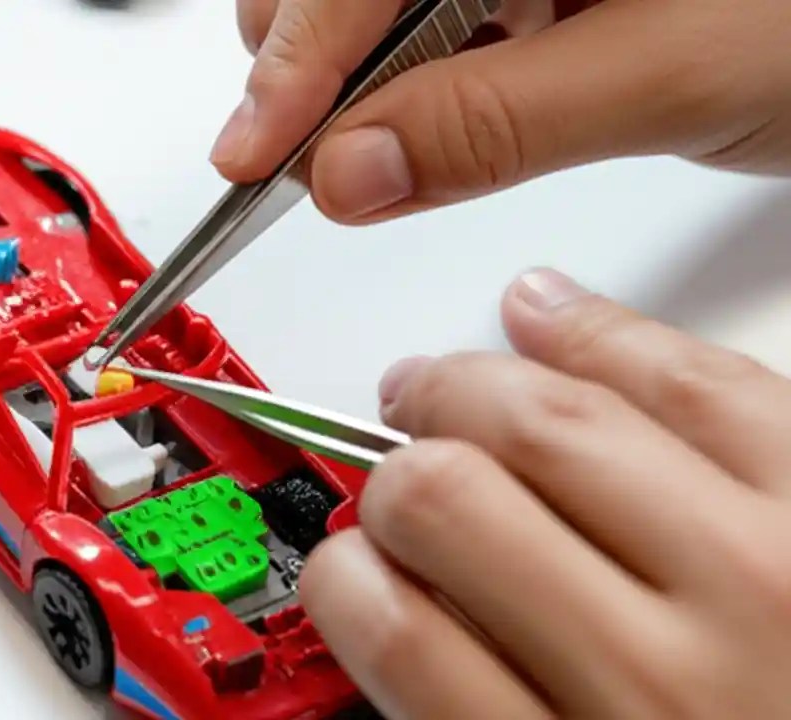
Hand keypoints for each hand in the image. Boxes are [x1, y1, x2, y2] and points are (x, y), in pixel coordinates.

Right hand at [215, 0, 790, 224]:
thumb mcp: (667, 75)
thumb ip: (494, 124)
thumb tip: (349, 173)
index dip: (295, 62)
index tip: (254, 157)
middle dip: (312, 65)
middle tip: (326, 161)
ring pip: (377, 1)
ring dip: (362, 77)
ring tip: (401, 137)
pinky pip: (436, 13)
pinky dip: (418, 72)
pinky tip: (456, 99)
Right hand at [299, 267, 790, 718]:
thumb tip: (414, 651)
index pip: (396, 633)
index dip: (340, 581)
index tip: (347, 570)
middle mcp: (673, 678)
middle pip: (450, 503)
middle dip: (389, 476)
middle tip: (388, 472)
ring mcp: (775, 574)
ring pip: (556, 422)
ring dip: (464, 387)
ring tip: (435, 384)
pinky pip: (701, 381)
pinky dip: (604, 335)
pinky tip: (549, 315)